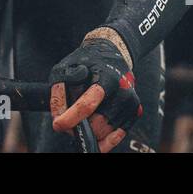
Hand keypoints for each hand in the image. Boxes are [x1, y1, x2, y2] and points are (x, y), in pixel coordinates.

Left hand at [49, 36, 140, 152]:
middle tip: (66, 124)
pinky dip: (104, 140)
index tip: (58, 125)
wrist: (113, 53)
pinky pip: (117, 135)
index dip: (71, 117)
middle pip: (97, 122)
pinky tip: (94, 138)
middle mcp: (122, 91)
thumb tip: (59, 116)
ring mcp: (131, 103)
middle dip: (78, 127)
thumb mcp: (66, 67)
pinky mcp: (134, 112)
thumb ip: (59, 90)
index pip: (88, 103)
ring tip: (80, 120)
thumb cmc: (87, 61)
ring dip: (89, 132)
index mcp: (107, 77)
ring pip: (105, 131)